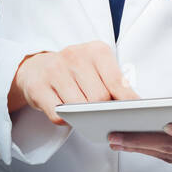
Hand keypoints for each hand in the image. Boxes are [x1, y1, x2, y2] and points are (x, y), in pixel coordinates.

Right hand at [8, 41, 139, 124]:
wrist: (36, 67)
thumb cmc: (75, 71)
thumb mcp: (98, 68)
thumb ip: (115, 82)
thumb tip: (133, 104)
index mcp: (96, 50)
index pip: (115, 81)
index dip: (126, 100)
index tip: (136, 113)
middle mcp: (75, 56)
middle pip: (98, 97)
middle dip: (103, 110)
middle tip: (102, 115)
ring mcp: (54, 70)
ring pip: (79, 107)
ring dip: (83, 116)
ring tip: (84, 113)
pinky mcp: (38, 87)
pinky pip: (58, 115)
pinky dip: (66, 120)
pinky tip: (67, 113)